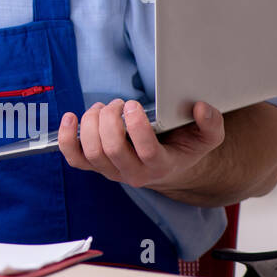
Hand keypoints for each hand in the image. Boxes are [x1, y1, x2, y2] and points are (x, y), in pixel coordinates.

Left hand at [56, 99, 224, 191]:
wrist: (167, 165)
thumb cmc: (183, 146)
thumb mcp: (206, 137)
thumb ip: (211, 124)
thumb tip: (201, 108)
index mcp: (162, 166)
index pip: (146, 152)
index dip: (137, 128)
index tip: (133, 105)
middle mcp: (134, 173)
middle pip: (112, 150)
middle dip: (110, 120)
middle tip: (118, 103)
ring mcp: (112, 171)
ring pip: (92, 152)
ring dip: (91, 123)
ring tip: (102, 107)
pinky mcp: (95, 166)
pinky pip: (74, 158)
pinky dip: (66, 138)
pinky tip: (70, 117)